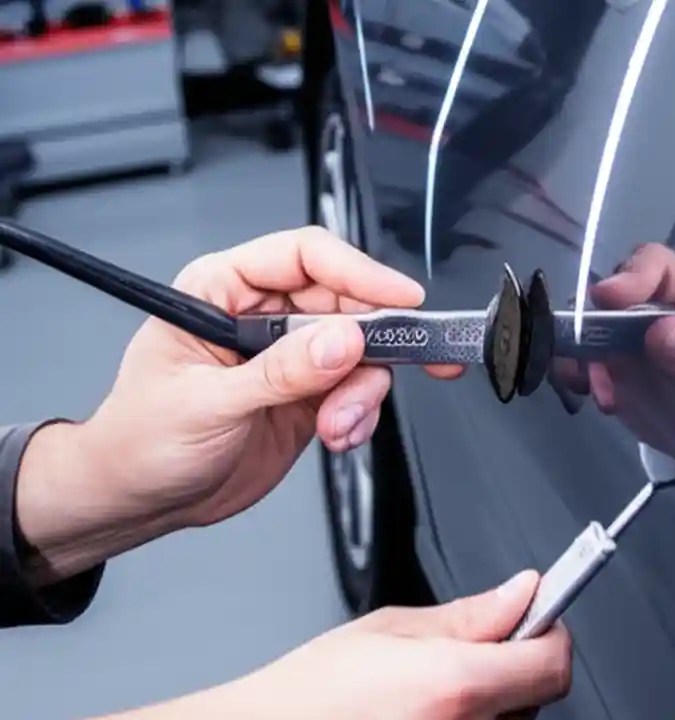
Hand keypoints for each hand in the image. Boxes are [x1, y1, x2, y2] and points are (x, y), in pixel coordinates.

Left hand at [17, 227, 463, 582]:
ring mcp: (291, 358)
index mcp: (223, 291)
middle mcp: (263, 317)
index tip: (398, 297)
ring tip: (338, 423)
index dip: (357, 271)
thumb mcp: (207, 403)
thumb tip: (340, 341)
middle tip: (382, 370)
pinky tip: (337, 434)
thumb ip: (279, 372)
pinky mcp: (311, 395)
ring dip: (363, 390)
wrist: (138, 500)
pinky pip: (361, 390)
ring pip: (362, 351)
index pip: (304, 257)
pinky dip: (362, 414)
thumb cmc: (140, 440)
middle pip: (346, 302)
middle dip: (371, 342)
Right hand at [106, 571, 572, 719]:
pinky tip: (425, 714)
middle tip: (468, 657)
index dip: (548, 634)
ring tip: (431, 694)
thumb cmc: (310, 693)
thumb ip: (469, 615)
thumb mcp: (390, 629)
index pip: (553, 661)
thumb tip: (522, 592)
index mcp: (455, 684)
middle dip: (515, 669)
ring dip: (490, 703)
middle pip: (537, 696)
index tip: (536, 620)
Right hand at [563, 243, 674, 481]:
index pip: (663, 269)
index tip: (611, 297)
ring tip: (602, 392)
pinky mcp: (619, 374)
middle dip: (599, 319)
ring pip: (593, 324)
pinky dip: (576, 372)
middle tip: (601, 363)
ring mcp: (638, 344)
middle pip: (618, 291)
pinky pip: (585, 360)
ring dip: (585, 352)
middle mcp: (667, 314)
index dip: (634, 275)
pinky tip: (594, 397)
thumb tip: (664, 329)